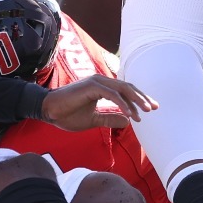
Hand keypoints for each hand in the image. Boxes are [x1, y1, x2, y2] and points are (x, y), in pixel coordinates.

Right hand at [39, 74, 156, 129]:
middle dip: (142, 98)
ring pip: (123, 89)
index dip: (139, 99)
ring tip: (145, 112)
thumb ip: (110, 118)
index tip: (151, 109)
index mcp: (102, 87)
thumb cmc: (67, 115)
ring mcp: (97, 82)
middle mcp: (101, 81)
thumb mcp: (93, 120)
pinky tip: (130, 114)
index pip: (126, 91)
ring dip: (136, 100)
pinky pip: (112, 95)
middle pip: (128, 87)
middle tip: (154, 108)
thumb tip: (127, 121)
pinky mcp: (92, 86)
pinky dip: (123, 104)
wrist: (48, 111)